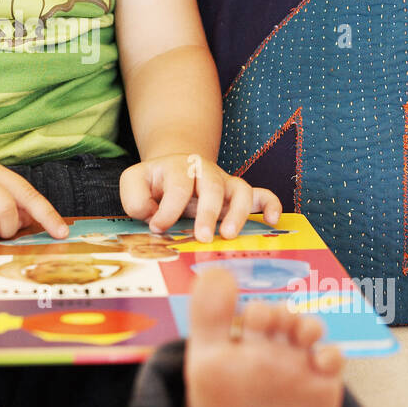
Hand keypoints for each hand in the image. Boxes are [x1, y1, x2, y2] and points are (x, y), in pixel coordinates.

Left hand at [120, 152, 281, 240]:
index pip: (178, 186)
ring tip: (230, 234)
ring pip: (240, 190)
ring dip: (238, 212)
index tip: (158, 227)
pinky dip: (271, 205)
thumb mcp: (134, 183)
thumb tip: (154, 218)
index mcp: (177, 168)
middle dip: (208, 213)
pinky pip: (262, 194)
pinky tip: (273, 221)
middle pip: (211, 186)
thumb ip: (135, 199)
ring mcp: (224, 183)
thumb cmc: (155, 183)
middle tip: (203, 238)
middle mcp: (205, 172)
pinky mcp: (238, 194)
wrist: (175, 168)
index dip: (168, 209)